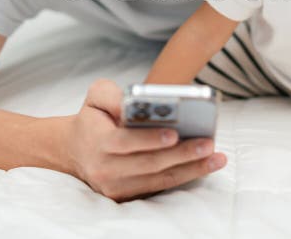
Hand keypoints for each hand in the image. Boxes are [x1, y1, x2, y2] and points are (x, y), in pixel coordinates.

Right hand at [65, 79, 226, 201]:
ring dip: (191, 169)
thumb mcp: (96, 96)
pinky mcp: (126, 196)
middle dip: (181, 154)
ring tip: (216, 157)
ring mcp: (116, 186)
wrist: (73, 149)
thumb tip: (136, 102)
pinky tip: (205, 166)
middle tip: (208, 144)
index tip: (174, 133)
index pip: (126, 142)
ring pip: (159, 179)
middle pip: (149, 164)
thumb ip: (113, 95)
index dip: (150, 139)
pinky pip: (160, 187)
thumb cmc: (93, 117)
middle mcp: (106, 168)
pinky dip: (184, 177)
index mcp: (98, 142)